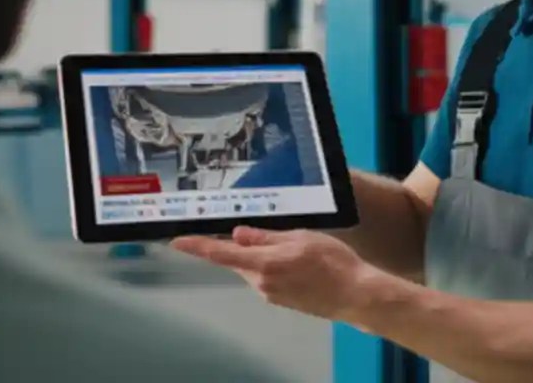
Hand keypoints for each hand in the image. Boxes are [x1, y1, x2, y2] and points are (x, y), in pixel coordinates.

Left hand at [170, 227, 385, 323]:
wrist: (356, 294)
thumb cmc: (333, 262)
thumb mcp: (300, 238)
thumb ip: (266, 237)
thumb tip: (238, 234)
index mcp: (263, 264)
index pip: (220, 254)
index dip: (196, 247)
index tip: (176, 241)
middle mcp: (261, 283)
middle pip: (239, 260)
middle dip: (246, 246)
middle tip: (270, 232)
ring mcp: (271, 295)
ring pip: (256, 268)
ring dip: (266, 256)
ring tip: (299, 249)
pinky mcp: (282, 301)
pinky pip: (269, 279)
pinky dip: (277, 267)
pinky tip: (302, 264)